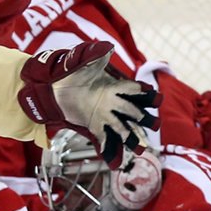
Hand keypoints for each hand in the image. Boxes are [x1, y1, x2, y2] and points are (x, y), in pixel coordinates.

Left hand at [17, 40, 158, 162]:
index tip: (155, 98)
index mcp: (112, 87)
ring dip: (130, 137)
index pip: (131, 89)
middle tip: (154, 125)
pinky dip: (108, 149)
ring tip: (140, 149)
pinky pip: (104, 137)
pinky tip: (115, 161)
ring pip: (121, 127)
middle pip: (130, 111)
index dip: (143, 93)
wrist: (55, 88)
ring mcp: (104, 114)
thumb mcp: (85, 63)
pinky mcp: (94, 125)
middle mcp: (111, 102)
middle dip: (142, 118)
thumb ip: (97, 56)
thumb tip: (107, 48)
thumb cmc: (72, 72)